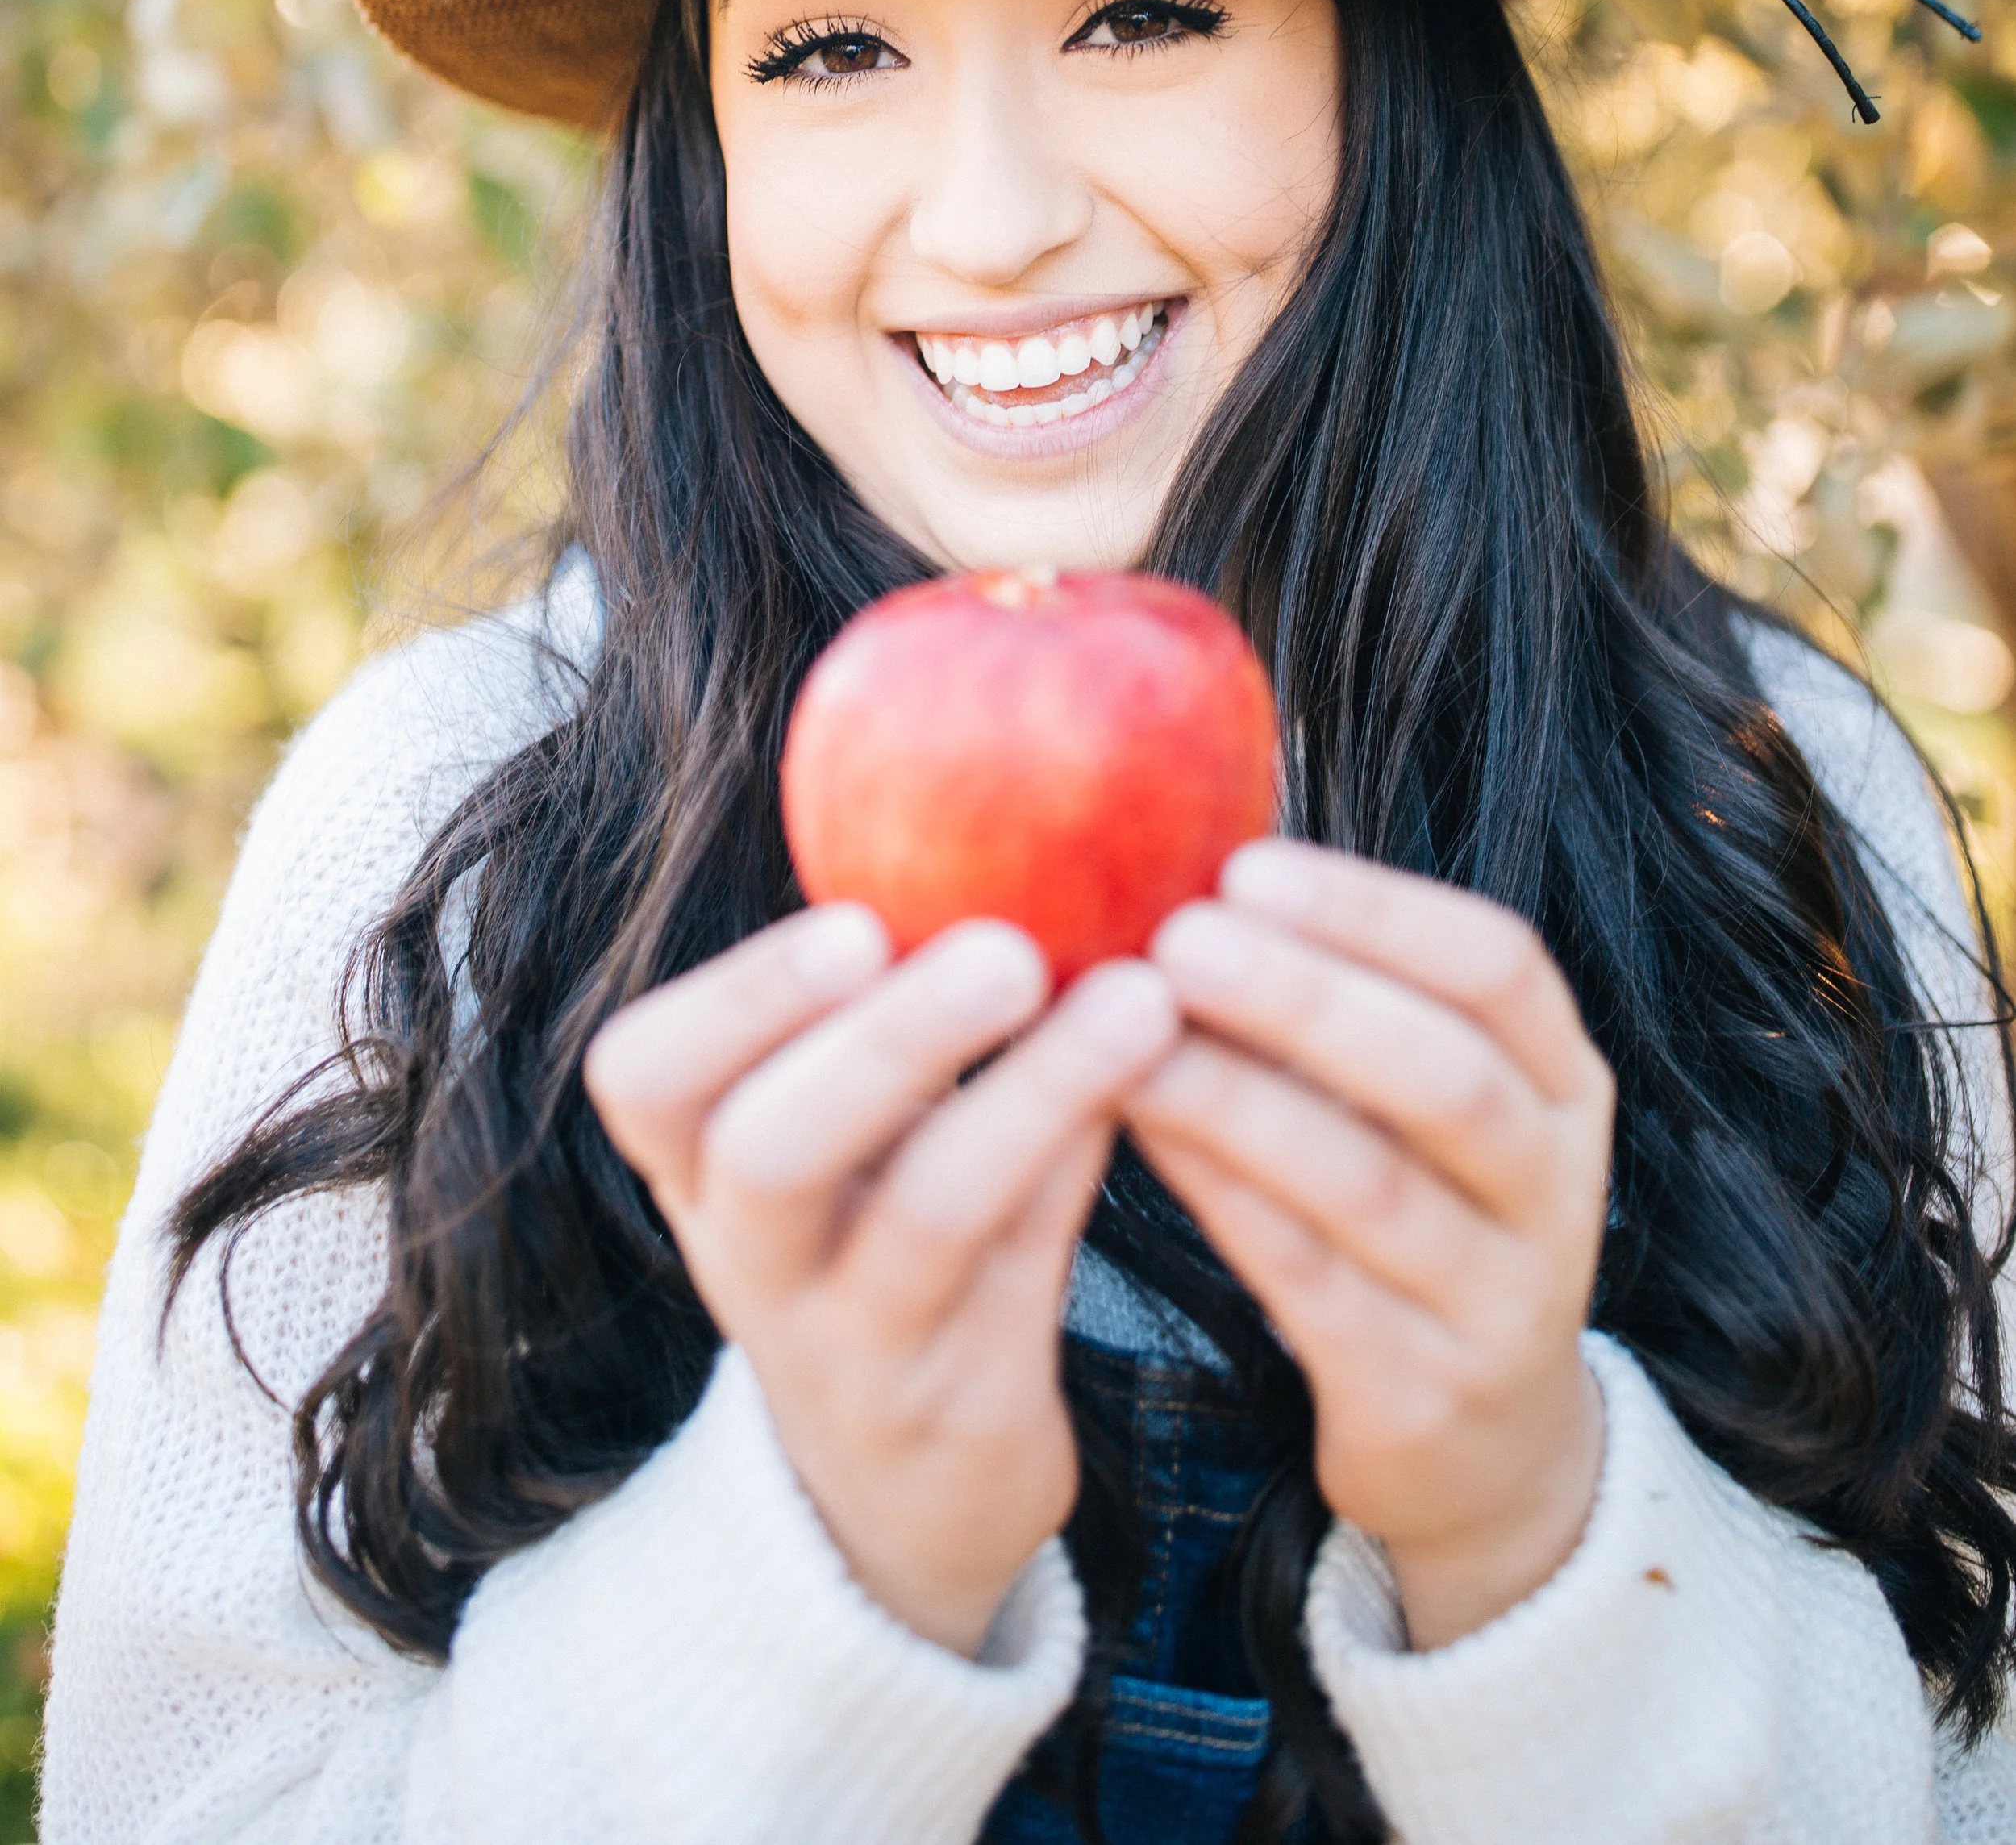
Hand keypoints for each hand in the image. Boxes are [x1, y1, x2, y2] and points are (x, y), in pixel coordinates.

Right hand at [584, 903, 1176, 1658]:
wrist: (893, 1496)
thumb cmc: (873, 1232)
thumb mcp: (837, 1132)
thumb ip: (885, 996)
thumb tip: (1005, 801)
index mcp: (696, 1162)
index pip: (645, 1076)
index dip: (738, 997)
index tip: (852, 921)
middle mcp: (748, 1256)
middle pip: (772, 1154)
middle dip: (886, 1042)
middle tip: (1004, 948)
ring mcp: (849, 1343)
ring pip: (924, 1220)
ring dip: (1032, 1095)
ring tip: (1137, 999)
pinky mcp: (959, 1404)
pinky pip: (1029, 1272)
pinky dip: (1087, 1167)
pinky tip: (1166, 1080)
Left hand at [1125, 841, 1613, 1650]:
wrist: (1486, 1449)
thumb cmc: (1421, 1212)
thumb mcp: (1428, 1105)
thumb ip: (1347, 995)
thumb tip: (1182, 857)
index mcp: (1563, 1083)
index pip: (1502, 969)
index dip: (1378, 910)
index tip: (1248, 863)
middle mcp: (1554, 1187)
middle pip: (1446, 1078)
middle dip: (1309, 999)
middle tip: (1180, 938)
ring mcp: (1500, 1302)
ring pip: (1369, 1188)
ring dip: (1240, 1103)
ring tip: (1128, 1043)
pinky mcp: (1422, 1397)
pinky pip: (1311, 1285)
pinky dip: (1222, 1200)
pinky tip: (1141, 1135)